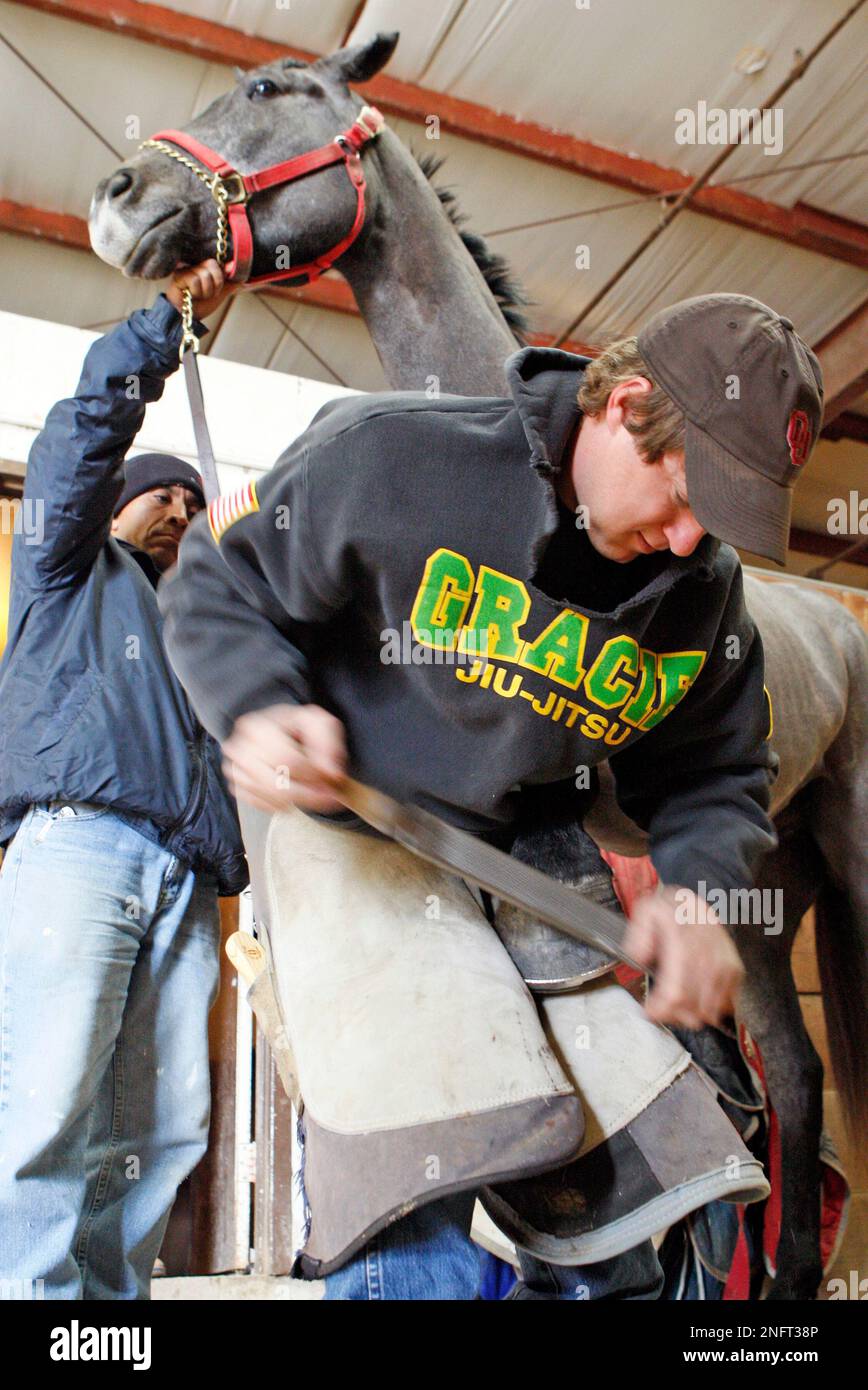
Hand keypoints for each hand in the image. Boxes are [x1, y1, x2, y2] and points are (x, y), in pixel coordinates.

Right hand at [165, 258, 234, 319]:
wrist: (189, 317)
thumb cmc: (202, 305)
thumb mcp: (220, 294)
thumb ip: (230, 283)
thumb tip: (241, 274)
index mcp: (206, 267)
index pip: (217, 263)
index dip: (220, 278)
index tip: (216, 290)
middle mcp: (196, 265)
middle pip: (212, 264)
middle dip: (215, 284)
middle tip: (208, 294)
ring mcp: (186, 269)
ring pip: (204, 274)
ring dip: (205, 291)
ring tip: (199, 296)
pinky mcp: (178, 276)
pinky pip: (194, 280)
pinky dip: (196, 292)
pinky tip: (190, 295)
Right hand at [222, 704, 347, 813]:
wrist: (275, 730)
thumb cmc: (295, 726)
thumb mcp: (318, 723)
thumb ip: (328, 744)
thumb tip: (331, 774)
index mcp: (257, 728)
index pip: (285, 759)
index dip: (312, 774)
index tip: (332, 779)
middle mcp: (239, 749)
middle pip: (275, 784)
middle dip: (307, 793)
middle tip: (328, 795)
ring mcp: (235, 770)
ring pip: (269, 797)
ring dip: (297, 801)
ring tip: (315, 794)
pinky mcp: (237, 787)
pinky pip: (261, 805)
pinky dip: (282, 806)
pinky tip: (295, 796)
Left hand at [623, 885, 743, 1028]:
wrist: (699, 903)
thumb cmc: (670, 910)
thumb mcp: (646, 911)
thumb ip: (638, 935)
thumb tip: (641, 959)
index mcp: (682, 940)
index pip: (676, 992)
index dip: (661, 1010)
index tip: (648, 1011)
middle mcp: (708, 956)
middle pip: (692, 1007)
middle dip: (671, 1015)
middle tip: (660, 1007)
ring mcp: (725, 965)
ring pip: (708, 1011)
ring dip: (689, 1014)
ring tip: (676, 1002)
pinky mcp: (736, 971)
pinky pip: (724, 1006)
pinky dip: (707, 1008)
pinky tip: (694, 996)